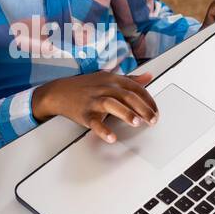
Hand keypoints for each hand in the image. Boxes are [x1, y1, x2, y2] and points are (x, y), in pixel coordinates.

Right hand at [31, 70, 157, 142]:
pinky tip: (112, 137)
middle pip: (127, 96)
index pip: (136, 88)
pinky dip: (103, 130)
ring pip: (112, 104)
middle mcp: (104, 88)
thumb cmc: (85, 86)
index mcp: (113, 79)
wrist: (58, 92)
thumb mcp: (108, 78)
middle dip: (143, 108)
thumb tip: (149, 76)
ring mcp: (94, 100)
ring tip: (137, 123)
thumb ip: (130, 79)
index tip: (156, 111)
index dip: (148, 100)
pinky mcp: (84, 113)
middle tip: (153, 120)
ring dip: (126, 113)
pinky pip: (95, 122)